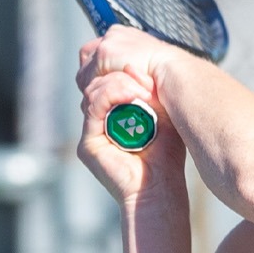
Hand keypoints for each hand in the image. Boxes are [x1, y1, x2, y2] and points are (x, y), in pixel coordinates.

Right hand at [75, 30, 187, 201]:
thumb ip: (149, 91)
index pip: (105, 78)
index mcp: (112, 112)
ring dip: (121, 82)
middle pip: (96, 80)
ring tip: (144, 89)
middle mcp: (97, 120)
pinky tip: (133, 95)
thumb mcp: (160, 114)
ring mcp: (90, 131)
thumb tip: (141, 64)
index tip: (148, 71)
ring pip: (94, 89)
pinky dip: (112, 94)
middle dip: (122, 72)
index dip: (122, 69)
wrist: (160, 187)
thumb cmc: (165, 155)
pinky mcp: (88, 143)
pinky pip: (93, 107)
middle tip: (147, 78)